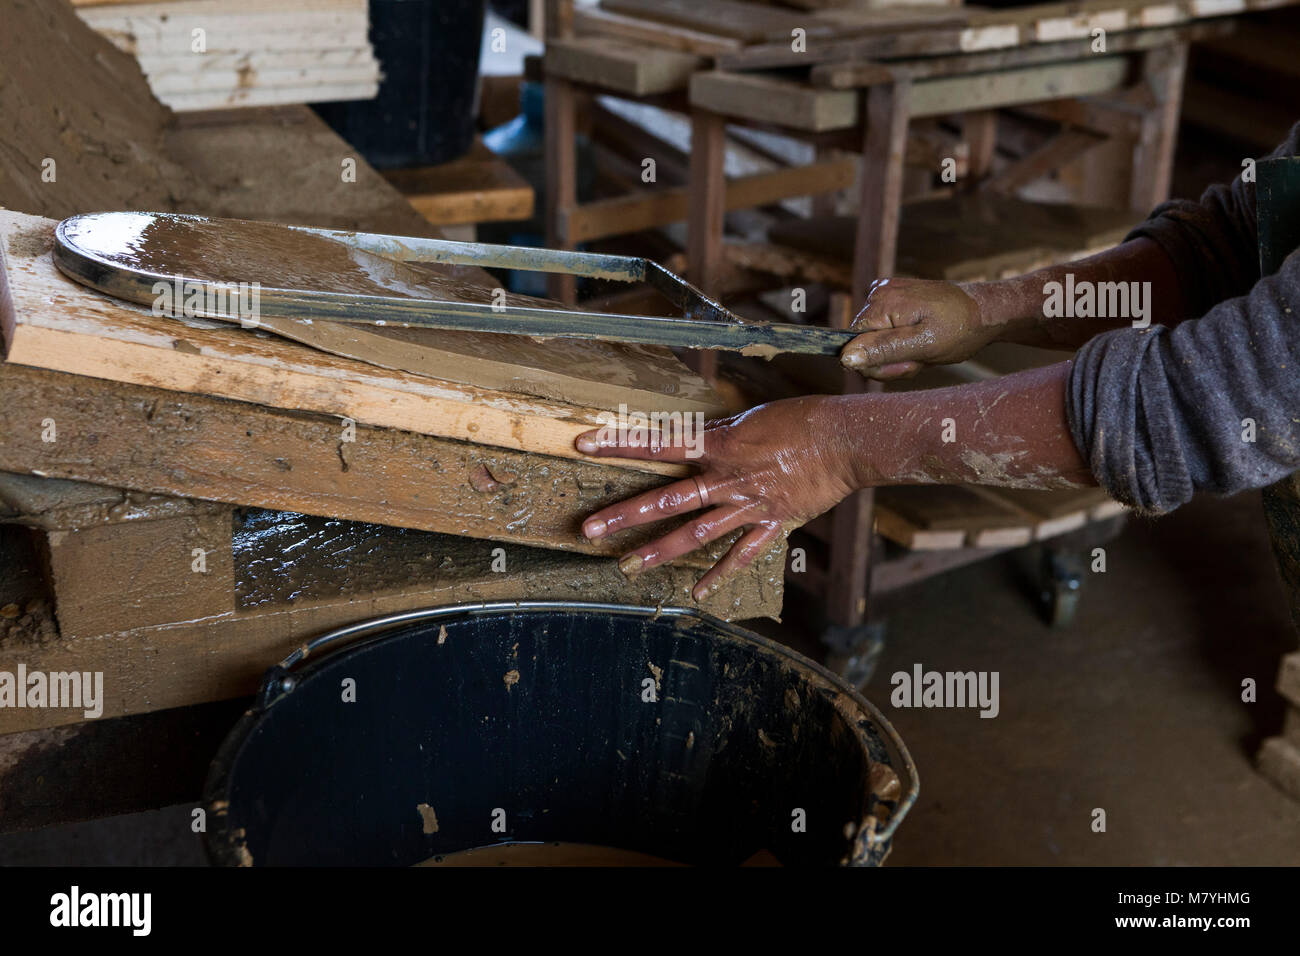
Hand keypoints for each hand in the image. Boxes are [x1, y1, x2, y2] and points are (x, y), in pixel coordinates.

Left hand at [575, 396, 858, 599]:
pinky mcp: (772, 523)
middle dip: (626, 515)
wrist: (846, 440)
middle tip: (590, 530)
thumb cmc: (802, 419)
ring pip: (696, 533)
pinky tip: (699, 592)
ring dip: (661, 551)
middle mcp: (727, 478)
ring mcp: (748, 505)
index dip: (619, 444)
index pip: (659, 442)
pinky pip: (741, 554)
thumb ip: (718, 434)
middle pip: (667, 499)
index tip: (583, 445)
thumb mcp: (751, 418)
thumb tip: (692, 436)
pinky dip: (720, 575)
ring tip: (630, 566)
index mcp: (719, 444)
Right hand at [840, 278, 998, 379]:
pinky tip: (921, 339)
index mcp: (882, 303)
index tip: (908, 363)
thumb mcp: (924, 346)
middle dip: (890, 359)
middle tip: (920, 358)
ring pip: (875, 339)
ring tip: (925, 349)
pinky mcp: (896, 296)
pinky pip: (885, 329)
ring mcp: (886, 292)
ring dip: (898, 353)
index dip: (878, 363)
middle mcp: (878, 292)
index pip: (853, 346)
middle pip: (863, 343)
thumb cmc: (961, 329)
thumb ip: (883, 350)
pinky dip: (902, 341)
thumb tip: (845, 357)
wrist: (987, 311)